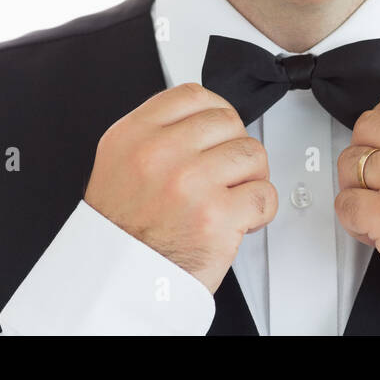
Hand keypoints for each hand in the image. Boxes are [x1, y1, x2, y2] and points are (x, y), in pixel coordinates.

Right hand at [83, 82, 278, 294]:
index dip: (216, 111)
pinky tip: (239, 219)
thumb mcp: (119, 163)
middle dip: (234, 147)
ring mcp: (189, 183)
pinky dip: (260, 209)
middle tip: (227, 172)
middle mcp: (159, 154)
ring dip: (251, 177)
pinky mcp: (216, 216)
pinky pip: (264, 194)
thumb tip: (203, 120)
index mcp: (133, 136)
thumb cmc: (122, 231)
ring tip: (232, 196)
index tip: (220, 130)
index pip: (193, 95)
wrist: (115, 284)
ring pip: (252, 154)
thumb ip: (156, 134)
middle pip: (228, 122)